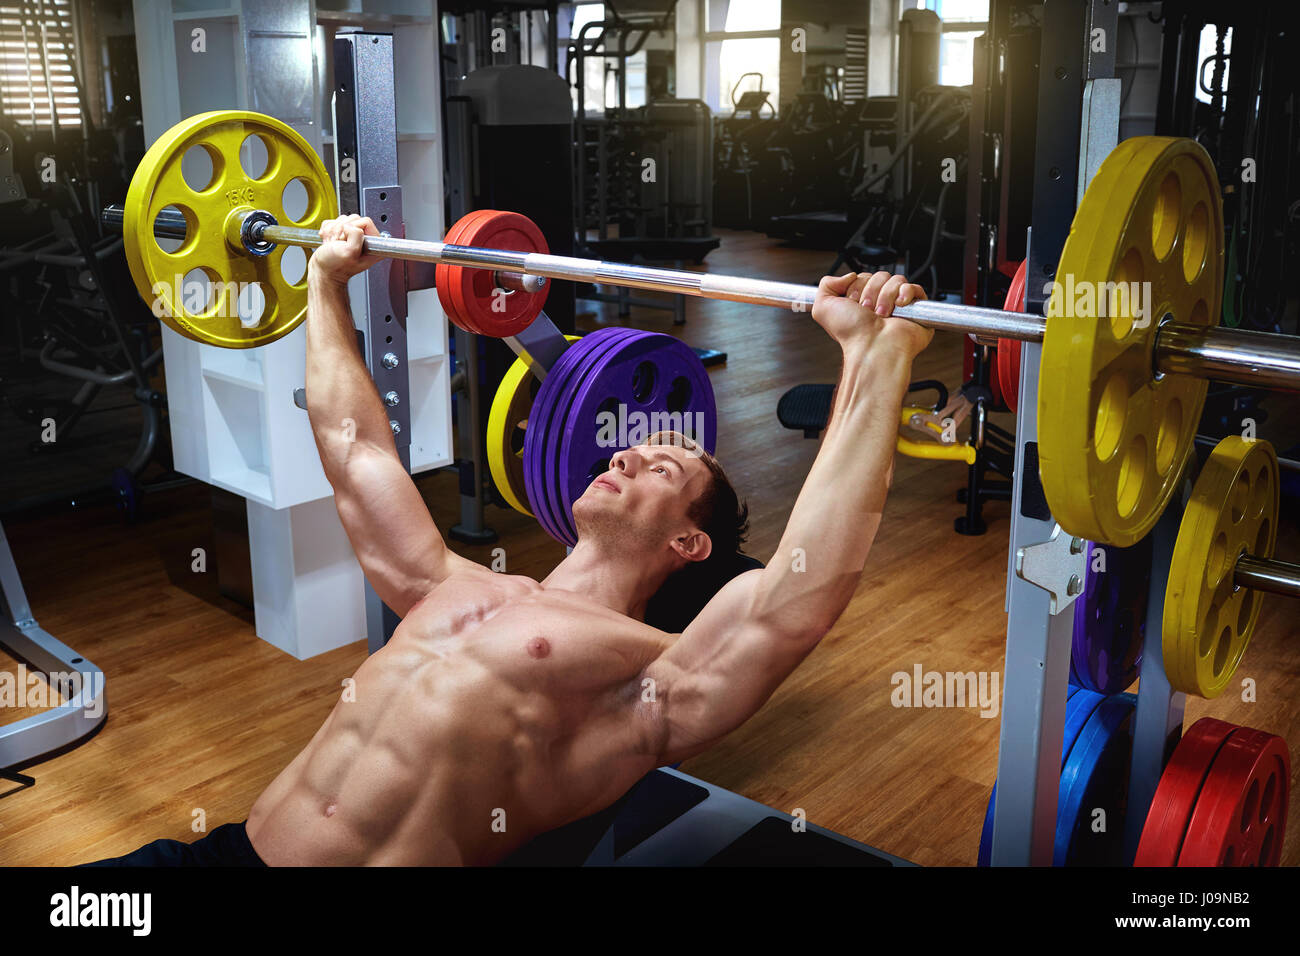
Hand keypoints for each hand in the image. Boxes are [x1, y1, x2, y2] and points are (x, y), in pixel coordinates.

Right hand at [308, 214, 381, 284]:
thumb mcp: (350, 252)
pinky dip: (328, 231)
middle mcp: (365, 240)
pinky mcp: (342, 233)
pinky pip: (333, 222)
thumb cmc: (336, 267)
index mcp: (374, 245)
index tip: (346, 241)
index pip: (366, 221)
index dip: (353, 229)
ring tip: (334, 244)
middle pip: (354, 219)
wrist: (323, 272)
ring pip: (343, 219)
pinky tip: (330, 242)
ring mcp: (353, 236)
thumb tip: (350, 226)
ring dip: (333, 232)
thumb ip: (356, 235)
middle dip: (341, 231)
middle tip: (338, 244)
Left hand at [811, 271, 932, 357]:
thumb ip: (826, 284)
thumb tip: (849, 275)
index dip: (856, 287)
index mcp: (861, 302)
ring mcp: (898, 306)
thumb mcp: (823, 307)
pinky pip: (914, 288)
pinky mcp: (916, 309)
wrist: (872, 347)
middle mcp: (879, 303)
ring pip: (896, 280)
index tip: (853, 304)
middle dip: (870, 292)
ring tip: (881, 315)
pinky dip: (905, 294)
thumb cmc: (852, 334)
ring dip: (885, 297)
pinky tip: (898, 307)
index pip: (863, 276)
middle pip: (880, 275)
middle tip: (867, 311)